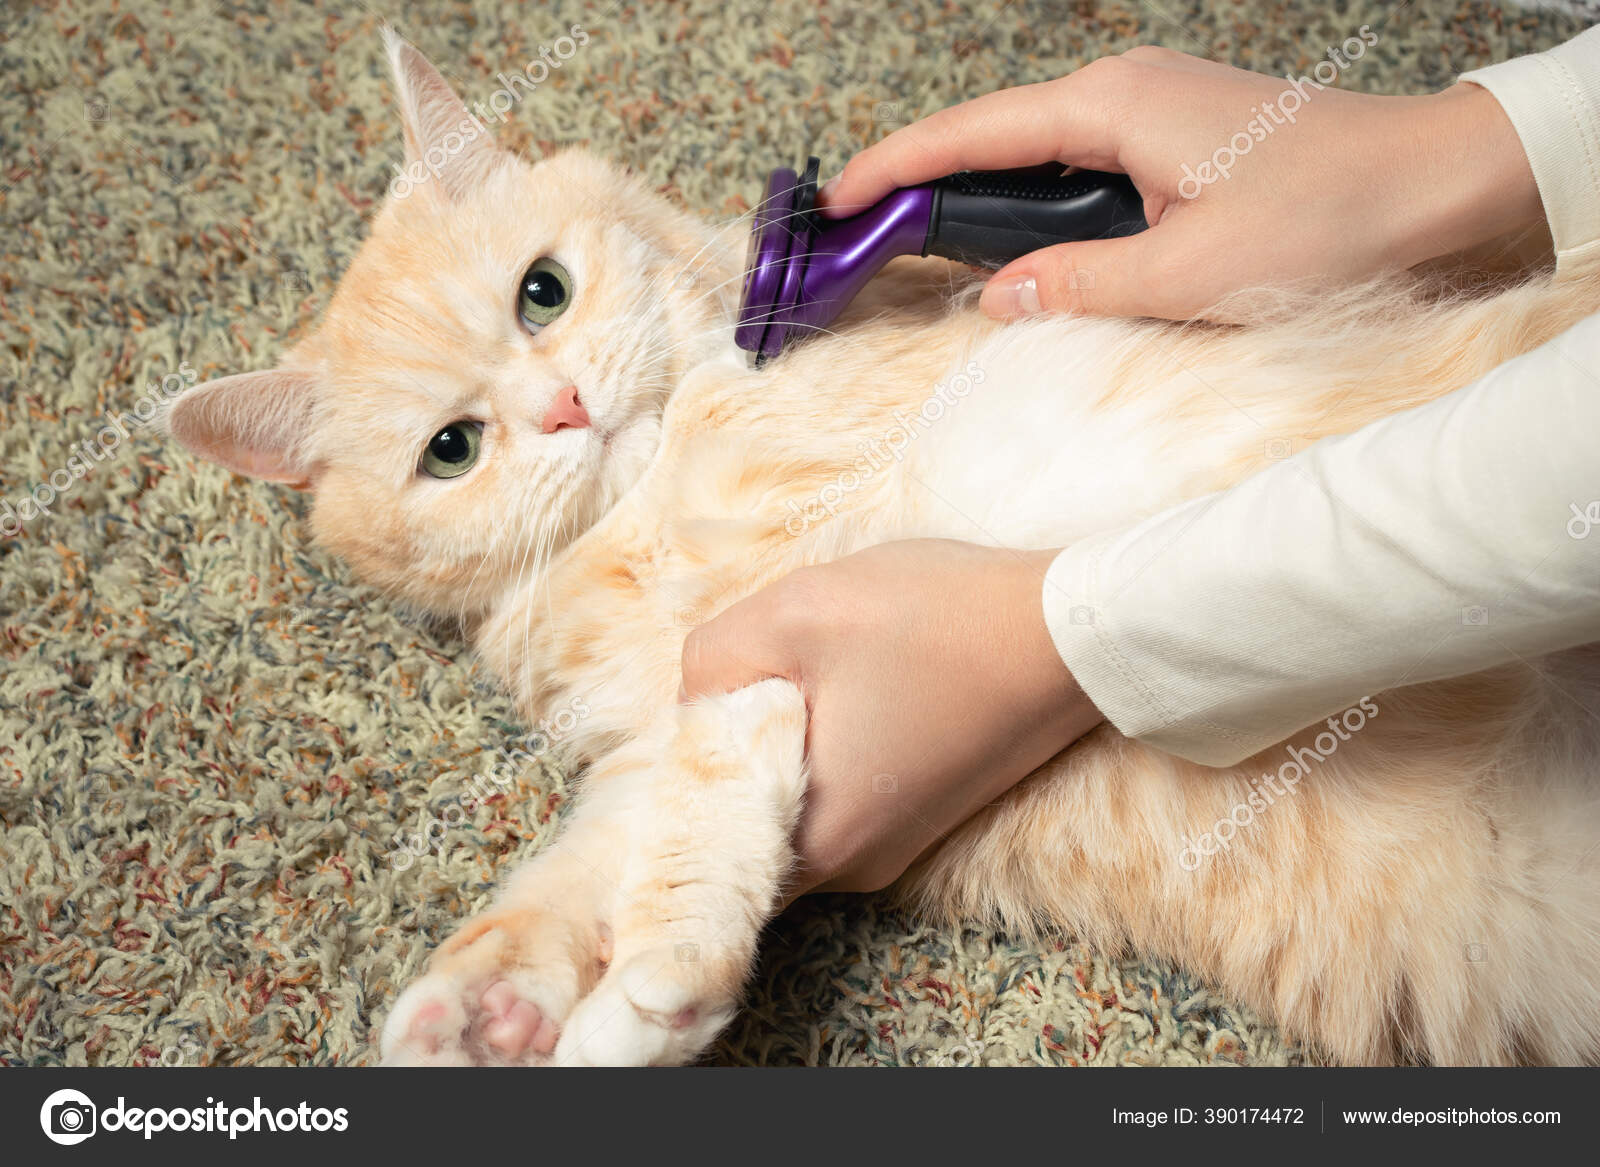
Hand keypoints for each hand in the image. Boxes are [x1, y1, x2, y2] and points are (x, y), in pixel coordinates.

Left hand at [678, 540, 1102, 894]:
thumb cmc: (939, 620)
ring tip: (804, 668)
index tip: (696, 707)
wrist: (1076, 630)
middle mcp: (852, 868)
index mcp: (816, 843)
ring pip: (788, 800)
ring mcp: (891, 846)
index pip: (698, 842)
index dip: (678, 772)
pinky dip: (818, 745)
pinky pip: (834, 792)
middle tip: (749, 670)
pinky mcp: (919, 814)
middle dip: (728, 749)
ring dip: (776, 740)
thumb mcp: (798, 612)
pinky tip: (843, 684)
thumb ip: (713, 661)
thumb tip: (701, 702)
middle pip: (742, 819)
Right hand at [817, 46, 1543, 321]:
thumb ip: (1078, 286)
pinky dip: (1033, 209)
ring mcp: (1151, 112)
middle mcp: (1122, 94)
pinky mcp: (1176, 141)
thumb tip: (996, 299)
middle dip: (920, 189)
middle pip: (991, 140)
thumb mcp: (1188, 276)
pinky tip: (1020, 254)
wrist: (1434, 182)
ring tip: (920, 255)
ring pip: (1034, 158)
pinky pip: (1077, 171)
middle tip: (862, 244)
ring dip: (977, 204)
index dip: (893, 170)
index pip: (969, 135)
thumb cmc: (1326, 217)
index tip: (833, 202)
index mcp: (1111, 108)